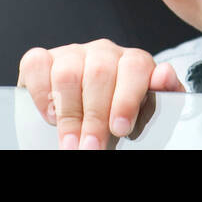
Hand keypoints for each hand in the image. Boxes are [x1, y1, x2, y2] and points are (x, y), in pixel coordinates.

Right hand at [17, 39, 184, 149]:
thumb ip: (163, 95)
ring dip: (67, 114)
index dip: (126, 99)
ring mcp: (72, 53)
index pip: (133, 67)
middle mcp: (103, 53)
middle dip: (93, 117)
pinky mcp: (44, 59)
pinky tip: (50, 113)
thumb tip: (165, 75)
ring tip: (70, 142)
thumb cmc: (123, 118)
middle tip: (90, 148)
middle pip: (98, 73)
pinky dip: (40, 92)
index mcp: (133, 62)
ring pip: (67, 72)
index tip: (120, 129)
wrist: (96, 120)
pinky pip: (36, 64)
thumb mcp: (149, 112)